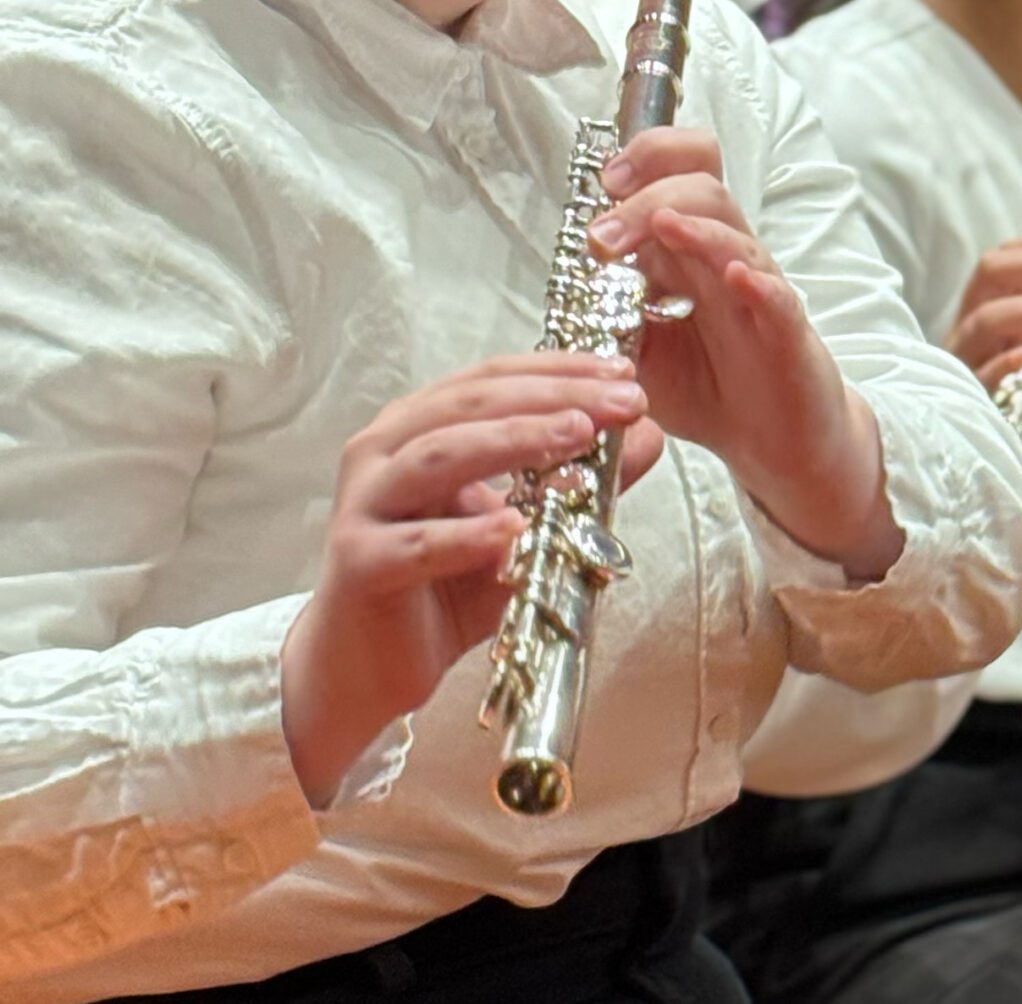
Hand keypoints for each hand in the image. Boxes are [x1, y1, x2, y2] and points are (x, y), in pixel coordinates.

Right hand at [281, 350, 660, 803]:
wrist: (367, 666)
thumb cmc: (444, 586)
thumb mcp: (526, 526)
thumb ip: (582, 481)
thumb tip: (649, 434)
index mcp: (419, 427)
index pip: (492, 378)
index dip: (559, 369)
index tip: (624, 373)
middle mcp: (383, 452)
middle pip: (471, 405)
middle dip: (553, 396)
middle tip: (619, 401)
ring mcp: (365, 506)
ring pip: (439, 455)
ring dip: (513, 440)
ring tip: (576, 436)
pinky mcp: (359, 564)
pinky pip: (418, 544)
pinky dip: (469, 534)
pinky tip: (514, 528)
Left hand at [587, 127, 899, 579]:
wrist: (770, 439)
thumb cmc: (710, 387)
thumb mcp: (636, 351)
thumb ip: (604, 317)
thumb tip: (563, 289)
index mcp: (686, 252)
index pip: (678, 171)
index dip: (645, 159)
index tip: (602, 181)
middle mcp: (723, 260)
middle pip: (702, 187)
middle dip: (648, 195)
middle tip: (605, 233)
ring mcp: (758, 291)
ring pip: (735, 234)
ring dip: (693, 226)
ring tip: (658, 228)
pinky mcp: (786, 333)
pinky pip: (778, 297)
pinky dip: (759, 282)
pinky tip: (736, 277)